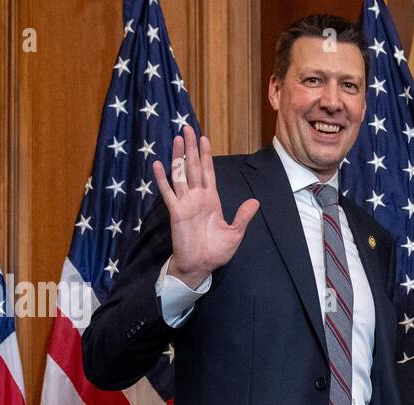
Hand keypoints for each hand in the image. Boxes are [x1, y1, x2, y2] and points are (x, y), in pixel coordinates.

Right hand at [152, 126, 259, 287]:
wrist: (201, 266)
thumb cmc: (216, 251)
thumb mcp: (235, 233)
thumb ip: (243, 216)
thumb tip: (255, 201)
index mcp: (211, 200)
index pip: (208, 172)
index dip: (206, 155)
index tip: (204, 138)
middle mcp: (197, 198)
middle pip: (194, 167)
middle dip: (192, 148)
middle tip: (188, 128)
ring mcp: (185, 203)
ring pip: (181, 174)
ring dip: (178, 156)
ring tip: (177, 138)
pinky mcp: (176, 212)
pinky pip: (168, 193)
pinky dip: (162, 179)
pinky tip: (157, 164)